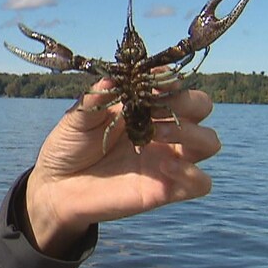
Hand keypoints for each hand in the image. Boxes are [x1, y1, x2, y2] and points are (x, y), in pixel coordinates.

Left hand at [22, 78, 220, 256]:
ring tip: (158, 133)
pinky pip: (201, 183)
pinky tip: (165, 168)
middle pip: (202, 107)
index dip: (168, 78)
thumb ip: (95, 98)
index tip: (148, 80)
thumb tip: (110, 78)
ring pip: (209, 141)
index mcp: (145, 106)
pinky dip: (193, 174)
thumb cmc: (70, 145)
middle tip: (156, 106)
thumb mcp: (78, 117)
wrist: (58, 186)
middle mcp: (162, 129)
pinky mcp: (167, 189)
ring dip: (193, 134)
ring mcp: (168, 158)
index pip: (175, 85)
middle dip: (187, 101)